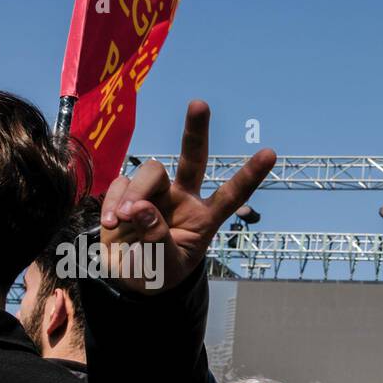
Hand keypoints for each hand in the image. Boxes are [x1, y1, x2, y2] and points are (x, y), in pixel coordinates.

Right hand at [99, 101, 275, 294]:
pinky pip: (121, 185)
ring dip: (134, 194)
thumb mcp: (163, 265)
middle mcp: (184, 199)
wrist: (129, 278)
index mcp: (204, 219)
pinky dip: (113, 203)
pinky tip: (111, 224)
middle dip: (196, 131)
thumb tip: (141, 208)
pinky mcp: (129, 192)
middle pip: (193, 159)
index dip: (250, 175)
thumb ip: (156, 239)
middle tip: (199, 104)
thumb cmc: (157, 272)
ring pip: (150, 172)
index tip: (270, 153)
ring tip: (122, 222)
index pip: (232, 195)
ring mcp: (157, 193)